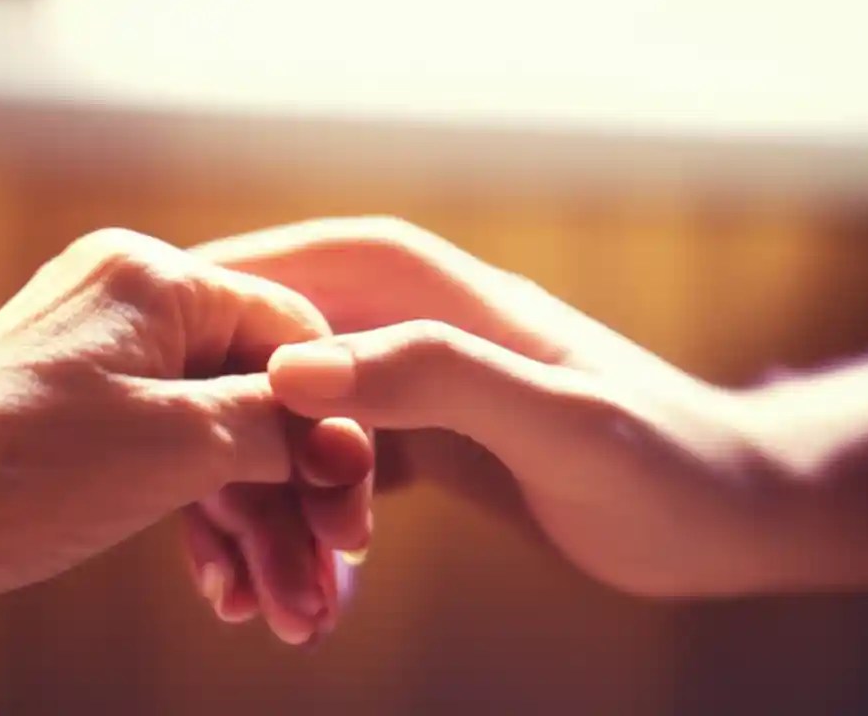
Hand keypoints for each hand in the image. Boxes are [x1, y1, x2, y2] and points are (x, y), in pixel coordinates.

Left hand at [0, 228, 370, 615]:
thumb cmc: (21, 471)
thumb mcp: (179, 446)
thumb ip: (275, 427)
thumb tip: (343, 434)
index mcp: (154, 276)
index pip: (289, 332)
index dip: (333, 422)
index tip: (356, 509)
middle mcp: (127, 298)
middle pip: (251, 394)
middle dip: (293, 498)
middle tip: (326, 583)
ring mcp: (97, 353)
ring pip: (210, 434)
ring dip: (253, 524)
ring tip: (286, 610)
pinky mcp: (75, 405)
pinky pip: (164, 448)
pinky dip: (199, 511)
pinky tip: (226, 584)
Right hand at [196, 218, 793, 597]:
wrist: (723, 515)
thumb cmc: (662, 460)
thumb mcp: (555, 420)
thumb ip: (433, 375)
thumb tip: (289, 365)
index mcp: (425, 284)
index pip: (281, 273)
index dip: (207, 326)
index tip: (145, 394)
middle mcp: (404, 320)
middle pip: (262, 363)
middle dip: (224, 451)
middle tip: (213, 551)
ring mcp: (406, 382)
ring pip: (284, 426)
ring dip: (257, 504)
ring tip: (244, 594)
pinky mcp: (415, 438)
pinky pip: (324, 472)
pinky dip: (300, 527)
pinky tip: (294, 589)